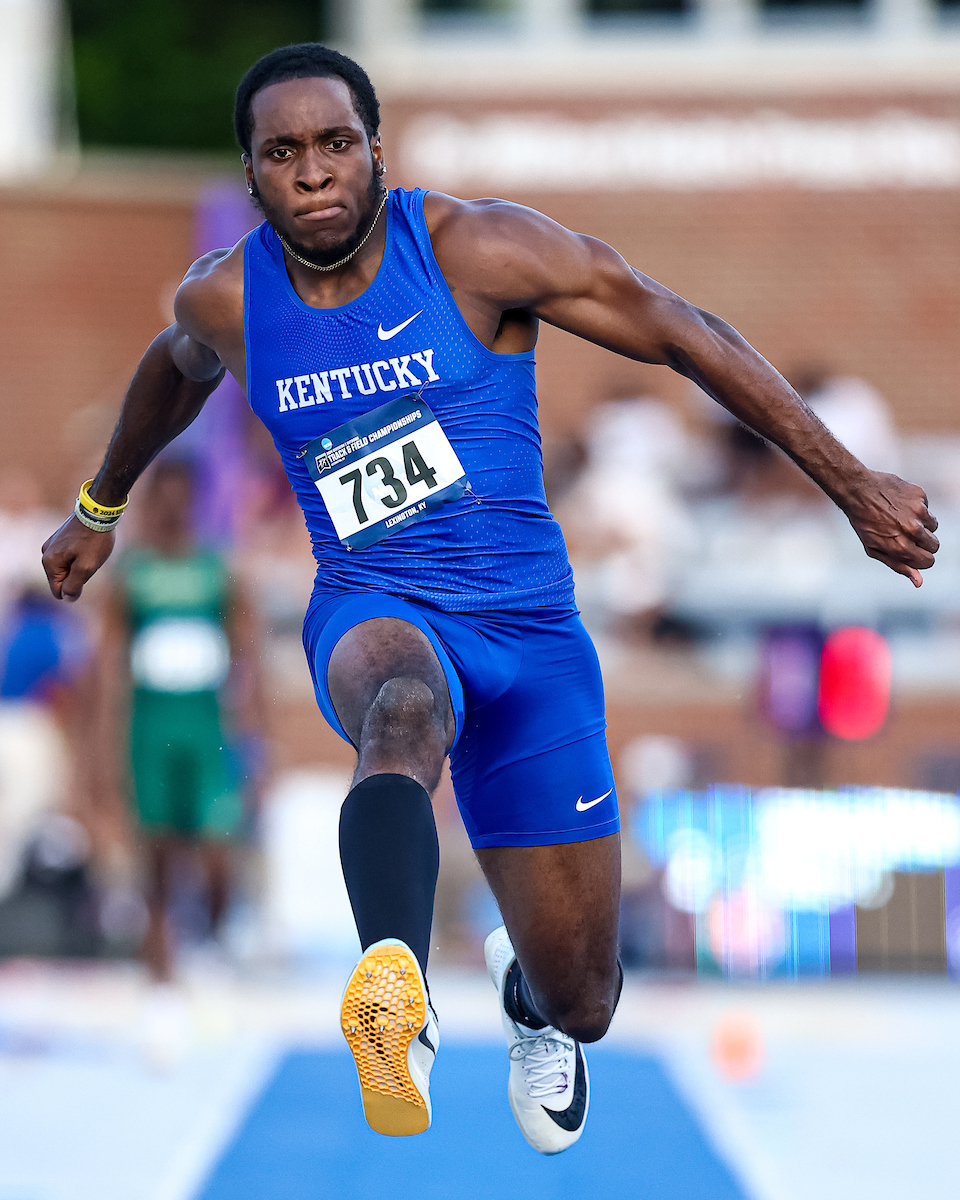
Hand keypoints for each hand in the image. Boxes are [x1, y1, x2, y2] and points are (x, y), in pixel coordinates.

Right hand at [41, 515, 115, 601]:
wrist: (98, 512)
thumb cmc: (94, 540)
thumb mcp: (86, 567)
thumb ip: (74, 585)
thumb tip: (66, 598)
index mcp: (49, 562)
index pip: (58, 591)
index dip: (75, 588)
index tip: (86, 572)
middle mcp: (46, 553)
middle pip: (62, 579)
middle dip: (77, 576)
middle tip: (90, 560)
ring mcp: (52, 544)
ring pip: (67, 568)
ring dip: (80, 565)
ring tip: (90, 552)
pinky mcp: (60, 538)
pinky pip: (69, 557)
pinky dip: (80, 556)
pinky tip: (89, 546)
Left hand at [843, 471, 938, 587]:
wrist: (858, 491)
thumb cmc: (864, 523)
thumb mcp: (874, 549)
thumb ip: (898, 566)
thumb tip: (919, 582)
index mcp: (902, 548)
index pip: (928, 561)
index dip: (919, 557)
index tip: (910, 550)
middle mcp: (913, 531)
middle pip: (935, 545)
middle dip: (923, 543)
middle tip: (904, 534)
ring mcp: (918, 512)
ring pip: (933, 526)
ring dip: (921, 524)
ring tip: (900, 517)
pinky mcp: (920, 496)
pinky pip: (927, 507)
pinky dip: (916, 507)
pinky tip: (899, 504)